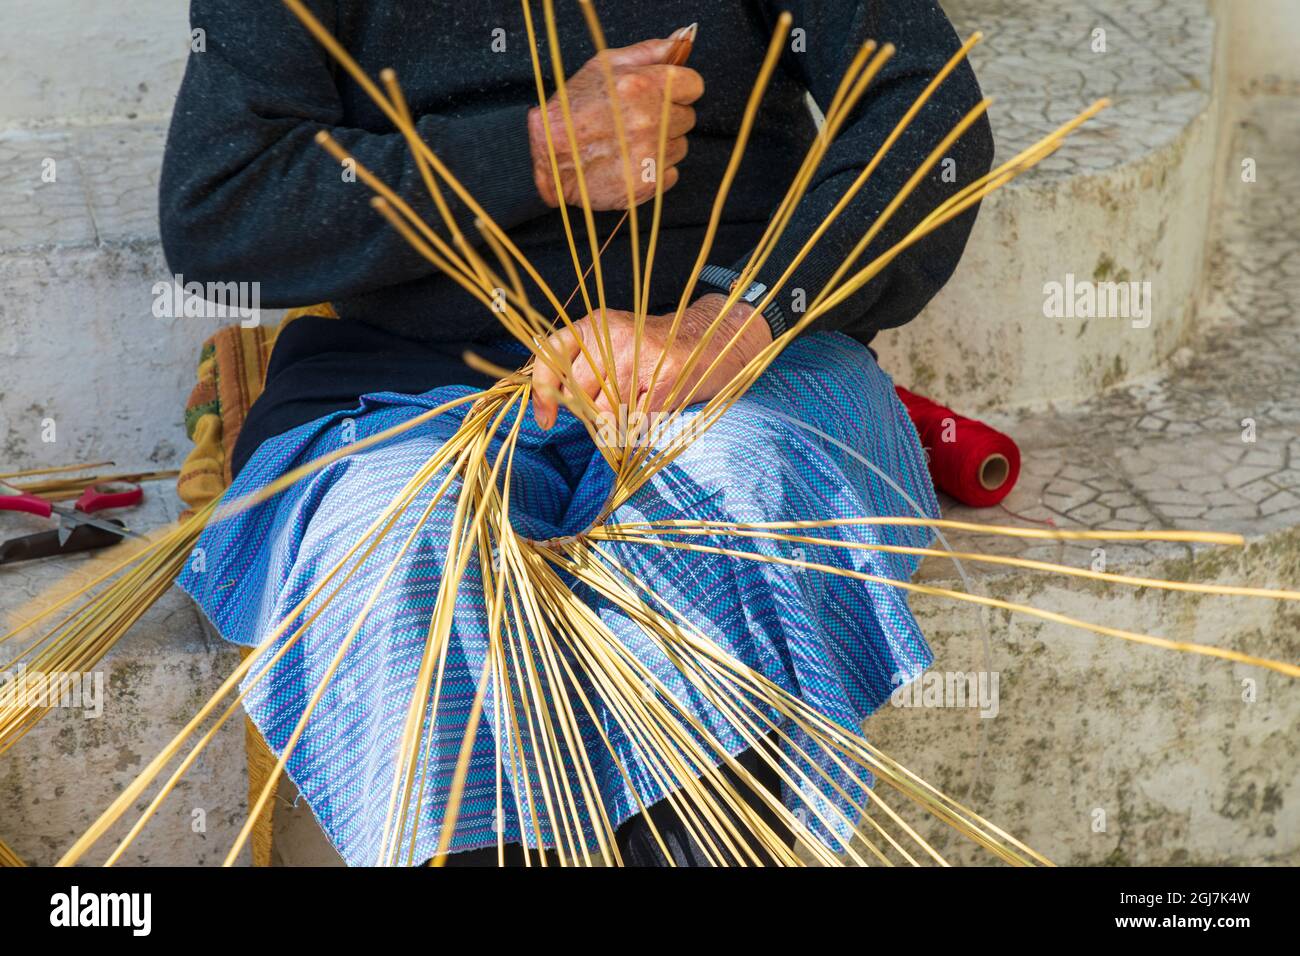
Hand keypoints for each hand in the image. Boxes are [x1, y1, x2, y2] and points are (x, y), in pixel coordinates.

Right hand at [528, 29, 703, 209]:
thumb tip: (680, 44)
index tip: (664, 95)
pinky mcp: (647, 183)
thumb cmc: (573, 109)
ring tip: (630, 142)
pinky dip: (655, 169)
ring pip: (679, 147)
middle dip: (667, 117)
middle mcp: (650, 120)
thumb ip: (648, 52)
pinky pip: (670, 173)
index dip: (679, 90)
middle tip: (636, 120)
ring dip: (661, 144)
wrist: (549, 158)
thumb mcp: (604, 65)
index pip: (693, 85)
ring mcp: (650, 154)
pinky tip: (630, 162)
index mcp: (643, 86)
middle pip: (687, 117)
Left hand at [531, 293, 773, 429]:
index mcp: (593, 326)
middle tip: (615, 405)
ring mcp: (639, 355)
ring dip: (618, 421)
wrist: (709, 341)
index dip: (542, 389)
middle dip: (591, 412)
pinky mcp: (664, 377)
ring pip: (606, 412)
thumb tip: (552, 409)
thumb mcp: (611, 347)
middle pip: (579, 394)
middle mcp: (611, 336)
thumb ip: (581, 370)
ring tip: (638, 402)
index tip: (545, 419)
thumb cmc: (653, 352)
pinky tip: (653, 407)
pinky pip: (636, 420)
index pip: (552, 355)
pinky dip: (641, 425)